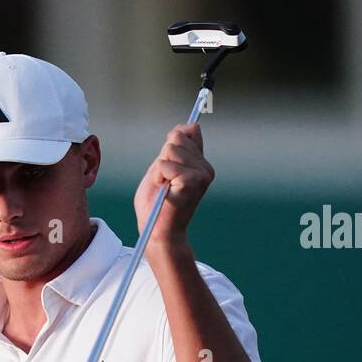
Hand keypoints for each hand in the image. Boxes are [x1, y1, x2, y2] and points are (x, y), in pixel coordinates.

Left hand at [133, 122, 214, 252]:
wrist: (158, 232)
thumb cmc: (156, 204)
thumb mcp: (162, 169)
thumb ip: (173, 149)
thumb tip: (185, 128)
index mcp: (201, 164)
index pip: (189, 131)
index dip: (172, 142)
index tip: (167, 165)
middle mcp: (205, 168)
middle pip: (176, 138)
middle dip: (162, 158)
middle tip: (164, 182)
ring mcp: (201, 174)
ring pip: (169, 149)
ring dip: (159, 169)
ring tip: (164, 188)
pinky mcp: (192, 181)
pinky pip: (165, 165)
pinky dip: (158, 177)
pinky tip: (164, 191)